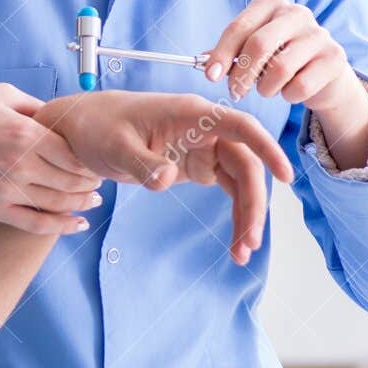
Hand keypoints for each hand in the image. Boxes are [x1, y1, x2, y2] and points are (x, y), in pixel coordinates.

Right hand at [0, 82, 104, 233]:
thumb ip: (36, 106)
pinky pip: (36, 224)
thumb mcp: (2, 95)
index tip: (98, 160)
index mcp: (26, 132)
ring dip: (81, 203)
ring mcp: (7, 189)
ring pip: (58, 203)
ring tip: (92, 200)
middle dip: (90, 183)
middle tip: (99, 181)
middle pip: (72, 180)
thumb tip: (62, 117)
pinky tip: (78, 225)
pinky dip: (61, 226)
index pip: (75, 153)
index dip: (91, 161)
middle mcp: (20, 163)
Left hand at [33, 91, 294, 264]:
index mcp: (190, 114)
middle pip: (245, 165)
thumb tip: (167, 179)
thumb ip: (142, 163)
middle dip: (252, 205)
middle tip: (248, 243)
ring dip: (246, 216)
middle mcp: (205, 129)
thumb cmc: (97, 127)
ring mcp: (203, 148)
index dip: (267, 148)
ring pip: (240, 182)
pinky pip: (226, 190)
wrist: (81, 129)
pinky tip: (235, 242)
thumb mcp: (115, 145)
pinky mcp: (196, 166)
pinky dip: (233, 215)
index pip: (240, 126)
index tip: (285, 175)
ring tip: (242, 253)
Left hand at [202, 0, 357, 113]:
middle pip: (258, 45)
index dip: (222, 53)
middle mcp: (297, 12)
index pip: (239, 27)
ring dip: (266, 88)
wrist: (322, 75)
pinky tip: (290, 91)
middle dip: (241, 75)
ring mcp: (319, 34)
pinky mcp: (335, 58)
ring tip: (267, 89)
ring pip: (279, 69)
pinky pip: (300, 86)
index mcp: (272, 3)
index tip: (210, 76)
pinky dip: (288, 96)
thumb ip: (228, 54)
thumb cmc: (278, 59)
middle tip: (235, 92)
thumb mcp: (252, 51)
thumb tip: (202, 62)